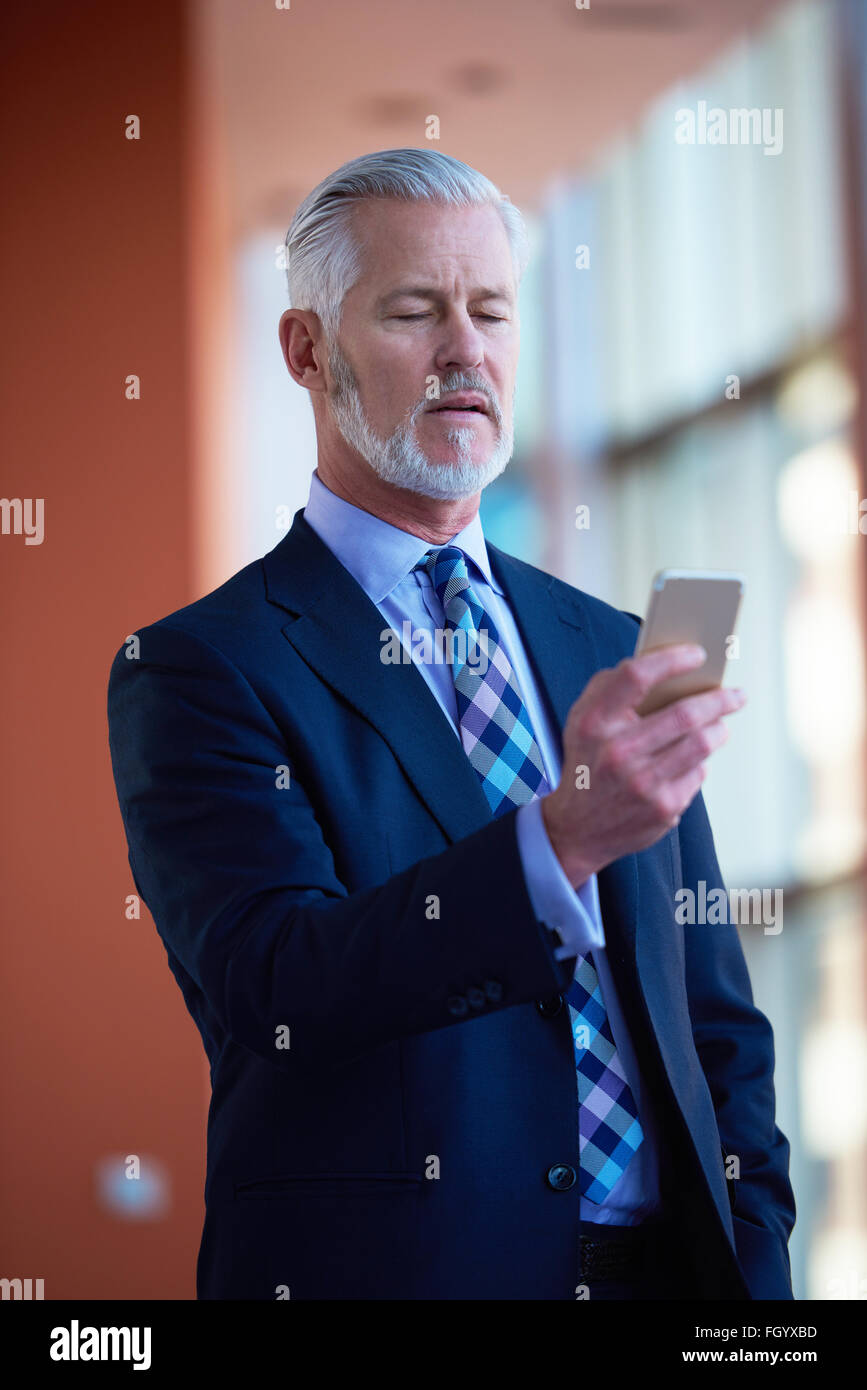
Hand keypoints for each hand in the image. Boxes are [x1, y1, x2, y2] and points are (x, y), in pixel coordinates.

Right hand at [541, 644, 745, 886]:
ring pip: (701, 744)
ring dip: (719, 729)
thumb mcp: (582, 720)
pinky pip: (699, 773)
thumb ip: (609, 686)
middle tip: (735, 694)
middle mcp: (618, 752)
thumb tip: (658, 661)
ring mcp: (642, 783)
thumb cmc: (588, 764)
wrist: (578, 828)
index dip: (672, 660)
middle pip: (684, 714)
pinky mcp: (663, 808)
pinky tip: (692, 760)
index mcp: (595, 723)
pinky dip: (700, 762)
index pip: (637, 676)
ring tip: (721, 723)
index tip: (697, 654)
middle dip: (720, 700)